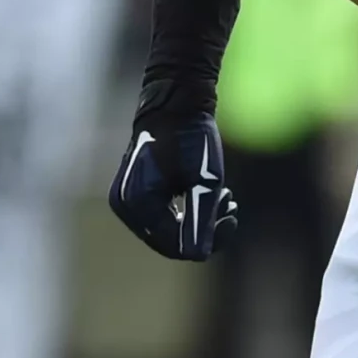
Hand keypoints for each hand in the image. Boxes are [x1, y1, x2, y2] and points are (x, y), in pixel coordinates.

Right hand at [108, 108, 237, 260]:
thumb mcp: (205, 179)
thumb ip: (201, 219)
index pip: (173, 245)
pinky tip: (211, 197)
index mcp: (137, 203)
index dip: (206, 242)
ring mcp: (128, 200)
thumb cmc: (191, 135)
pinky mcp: (137, 193)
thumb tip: (199, 256)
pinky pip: (163, 216)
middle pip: (169, 241)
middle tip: (230, 210)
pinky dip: (187, 212)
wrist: (175, 102)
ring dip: (198, 221)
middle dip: (203, 231)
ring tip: (225, 199)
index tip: (232, 219)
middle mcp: (125, 206)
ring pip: (168, 230)